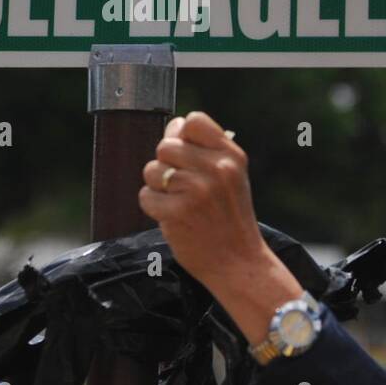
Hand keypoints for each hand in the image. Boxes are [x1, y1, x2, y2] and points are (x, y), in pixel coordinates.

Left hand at [138, 112, 302, 344]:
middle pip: (166, 146)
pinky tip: (172, 217)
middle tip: (181, 187)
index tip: (185, 155)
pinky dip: (153, 207)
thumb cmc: (230, 218)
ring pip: (152, 170)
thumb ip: (206, 150)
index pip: (193, 121)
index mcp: (231, 156)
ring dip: (158, 187)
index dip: (181, 134)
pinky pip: (146, 196)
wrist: (239, 263)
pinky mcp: (178, 212)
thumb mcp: (232, 177)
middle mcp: (216, 169)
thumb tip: (173, 126)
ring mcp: (197, 190)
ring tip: (177, 202)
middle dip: (166, 165)